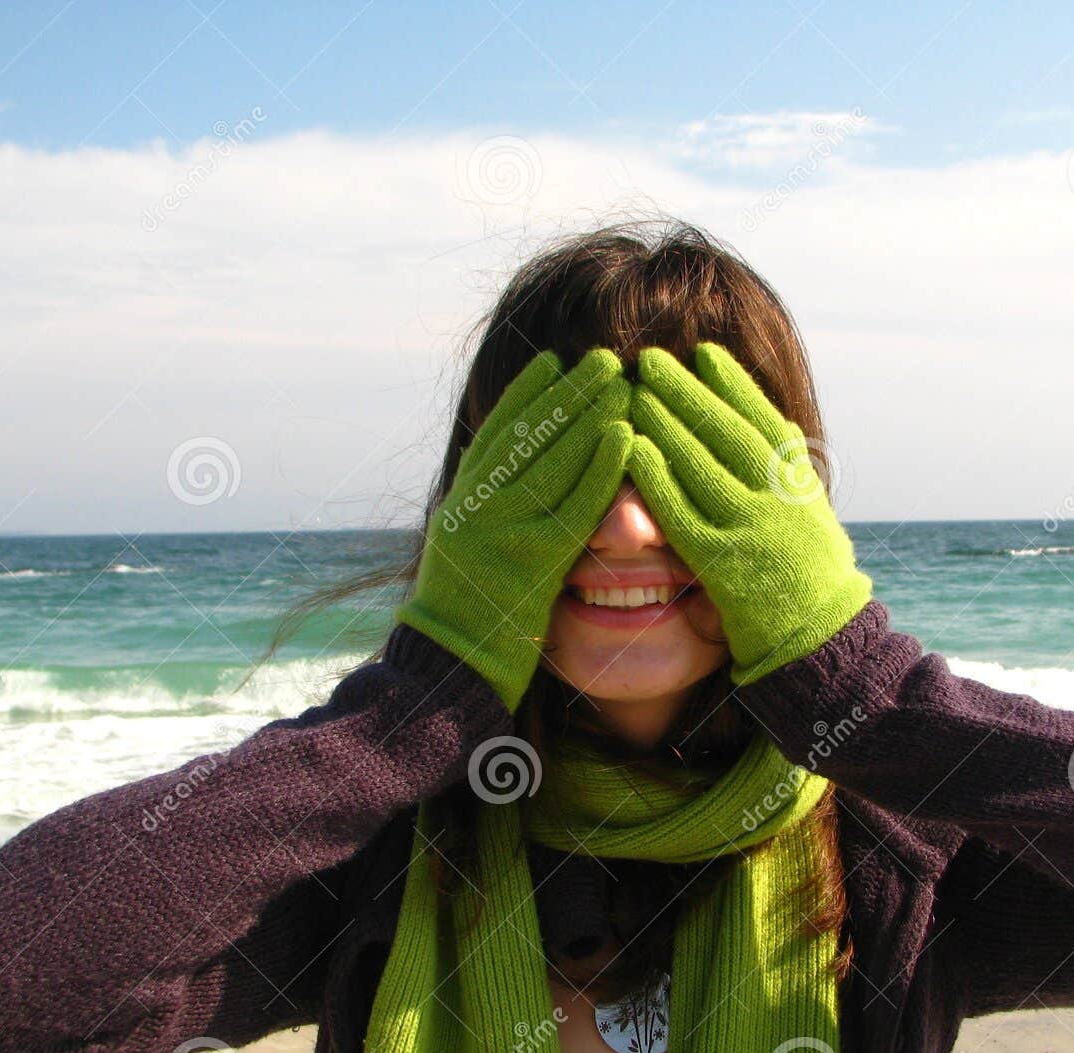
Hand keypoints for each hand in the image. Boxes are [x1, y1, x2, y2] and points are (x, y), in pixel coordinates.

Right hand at [398, 348, 633, 709]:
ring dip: (591, 411)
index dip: (527, 394)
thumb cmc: (463, 625)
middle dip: (570, 391)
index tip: (555, 360)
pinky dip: (601, 465)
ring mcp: (504, 530)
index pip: (497, 435)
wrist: (447, 672)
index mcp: (460, 504)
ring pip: (553, 456)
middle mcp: (478, 507)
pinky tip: (626, 434)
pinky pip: (576, 502)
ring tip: (623, 377)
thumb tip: (506, 484)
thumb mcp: (462, 558)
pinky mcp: (534, 558)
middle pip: (528, 434)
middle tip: (606, 358)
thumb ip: (483, 518)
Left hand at [627, 342, 870, 684]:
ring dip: (666, 420)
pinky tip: (633, 447)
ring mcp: (751, 530)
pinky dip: (656, 475)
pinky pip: (681, 510)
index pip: (764, 422)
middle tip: (653, 359)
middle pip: (727, 432)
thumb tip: (769, 431)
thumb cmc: (812, 584)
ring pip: (702, 462)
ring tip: (637, 388)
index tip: (706, 355)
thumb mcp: (811, 521)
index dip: (733, 386)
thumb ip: (789, 479)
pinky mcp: (723, 563)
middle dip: (688, 391)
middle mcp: (779, 500)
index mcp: (801, 487)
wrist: (821, 643)